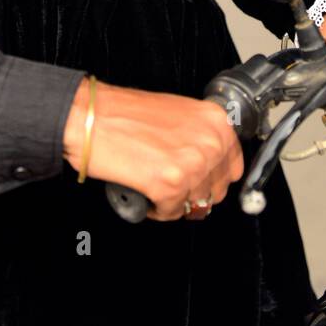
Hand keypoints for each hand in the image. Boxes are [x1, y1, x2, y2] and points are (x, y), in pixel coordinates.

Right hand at [62, 79, 243, 220]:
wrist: (90, 118)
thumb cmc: (124, 113)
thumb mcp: (177, 113)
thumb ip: (199, 135)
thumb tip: (209, 163)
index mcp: (215, 121)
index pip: (234, 165)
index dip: (214, 176)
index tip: (201, 179)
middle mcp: (210, 142)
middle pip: (217, 189)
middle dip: (194, 191)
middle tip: (172, 185)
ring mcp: (192, 164)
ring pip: (195, 204)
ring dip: (174, 201)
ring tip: (154, 186)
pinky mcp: (170, 186)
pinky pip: (171, 213)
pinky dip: (157, 209)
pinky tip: (144, 192)